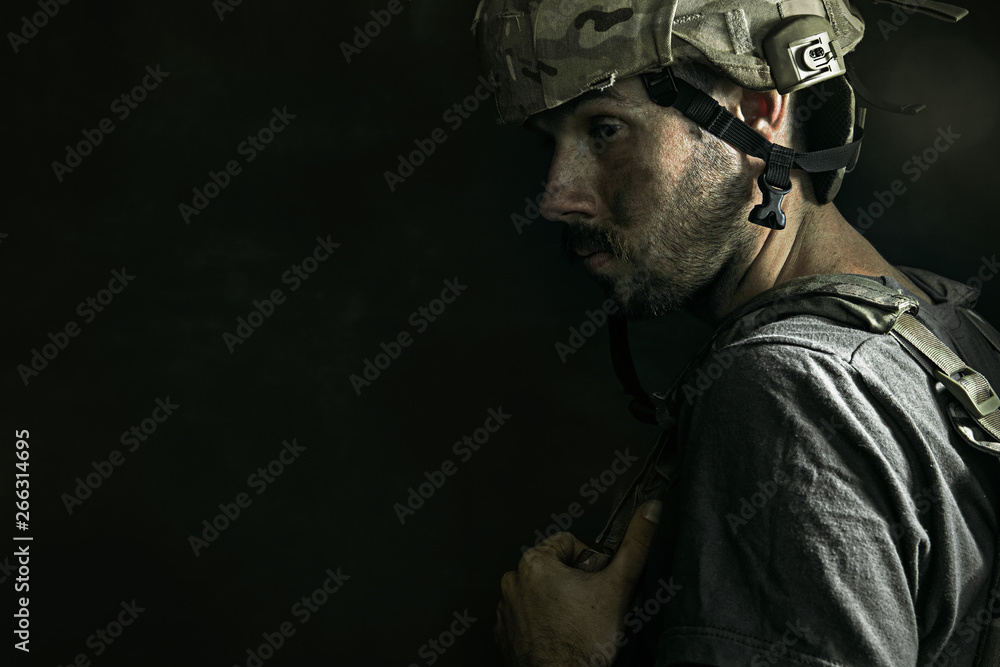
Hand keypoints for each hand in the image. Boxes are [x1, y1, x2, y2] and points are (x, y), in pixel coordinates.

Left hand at [494, 500, 660, 666]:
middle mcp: (512, 580)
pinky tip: (557, 634)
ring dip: (556, 600)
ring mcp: (505, 608)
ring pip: (539, 591)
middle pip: (553, 567)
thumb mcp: (618, 587)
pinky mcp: (502, 632)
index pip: (568, 543)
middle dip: (573, 582)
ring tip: (573, 623)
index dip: (590, 562)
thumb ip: (636, 544)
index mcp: (535, 561)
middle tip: (589, 607)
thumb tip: (651, 508)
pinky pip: (524, 615)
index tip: (596, 583)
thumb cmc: (586, 640)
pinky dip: (540, 620)